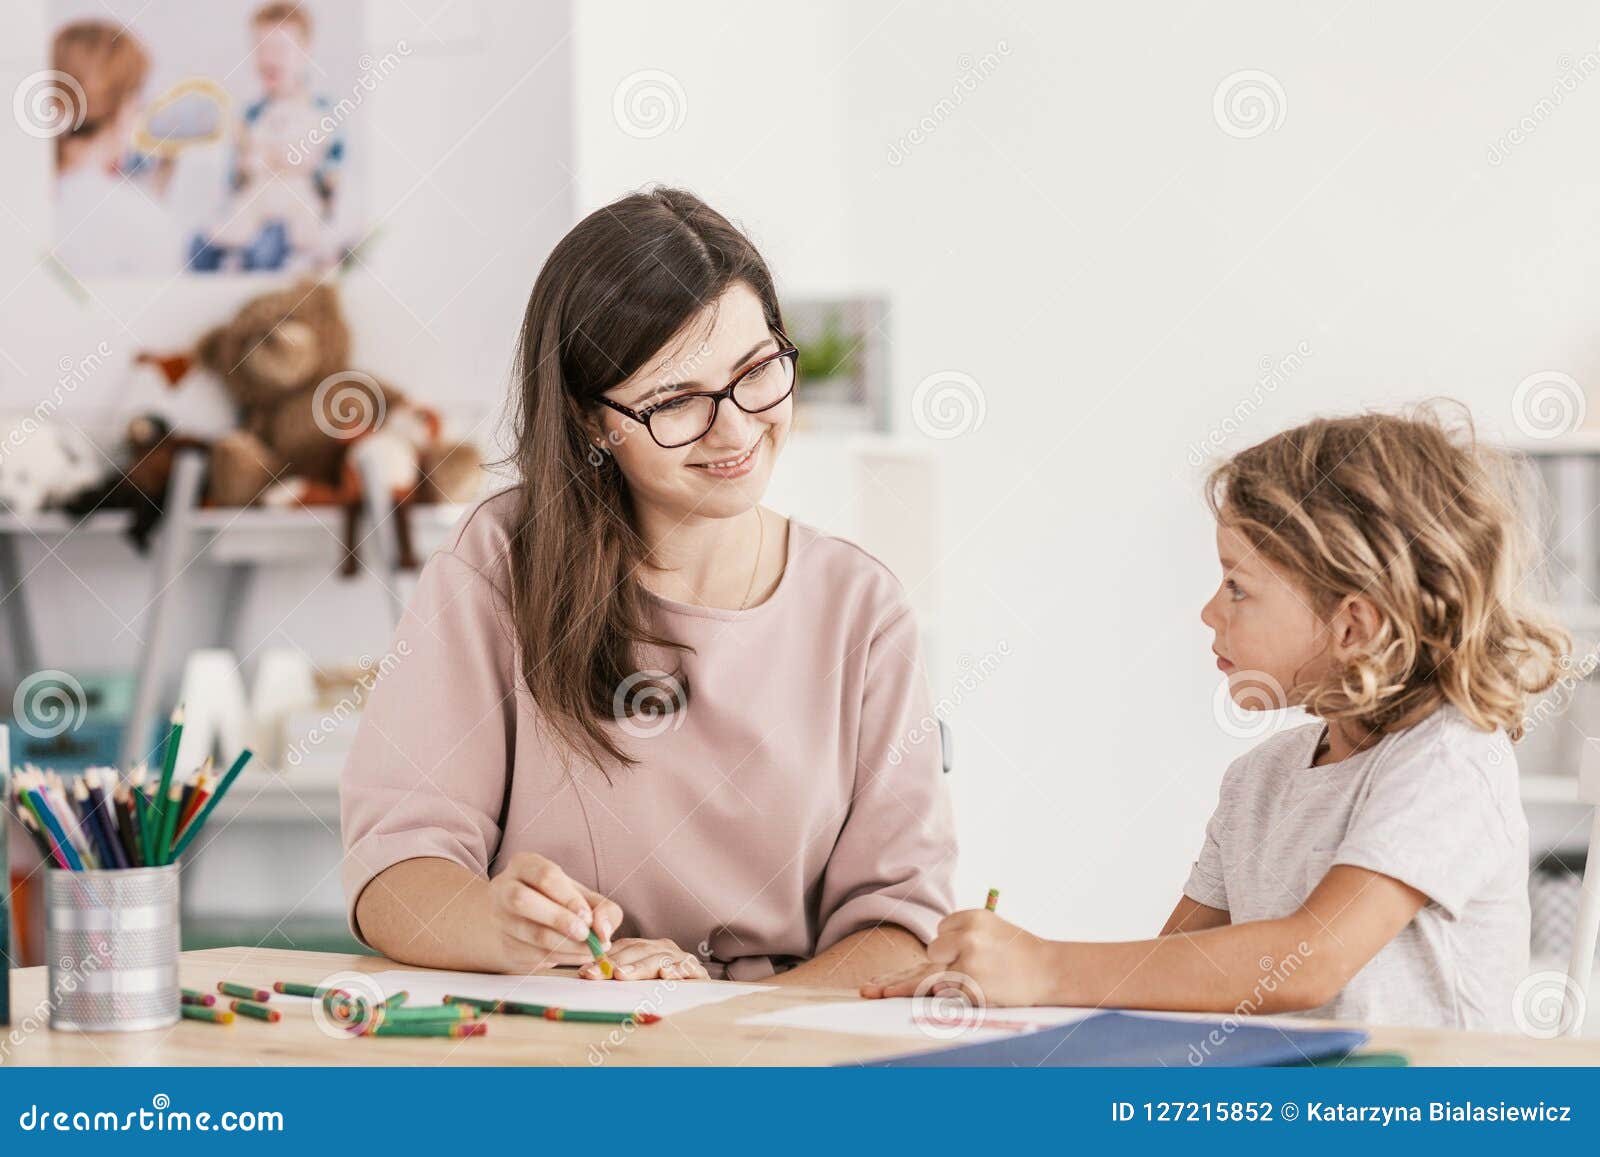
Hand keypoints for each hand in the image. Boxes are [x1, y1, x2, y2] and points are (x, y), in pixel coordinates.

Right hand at [488, 852, 623, 972]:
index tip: (588, 916)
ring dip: (563, 945)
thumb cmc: (558, 903)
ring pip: (528, 932)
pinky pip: (530, 954)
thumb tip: (604, 930)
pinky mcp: (503, 944)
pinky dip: (558, 958)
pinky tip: (576, 956)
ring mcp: (499, 918)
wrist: (523, 923)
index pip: (545, 876)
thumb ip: (603, 909)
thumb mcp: (582, 897)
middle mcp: (505, 888)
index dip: (568, 898)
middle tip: (585, 934)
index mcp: (525, 865)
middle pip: (523, 900)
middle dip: (559, 919)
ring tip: (589, 949)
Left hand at [582, 937, 708, 980]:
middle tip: (597, 974)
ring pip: (658, 959)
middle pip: (638, 951)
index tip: (586, 973)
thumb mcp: (637, 980)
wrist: (699, 996)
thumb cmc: (662, 990)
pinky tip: (667, 976)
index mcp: (647, 948)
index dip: (604, 959)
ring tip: (622, 975)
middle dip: (615, 963)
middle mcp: (663, 949)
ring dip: (640, 967)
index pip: (623, 948)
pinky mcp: (698, 972)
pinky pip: (687, 968)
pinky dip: (677, 971)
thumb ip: (616, 974)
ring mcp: (681, 959)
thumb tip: (585, 973)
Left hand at [859, 910, 1060, 1006]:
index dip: (939, 955)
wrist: (1051, 970)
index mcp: (970, 917)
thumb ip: (960, 940)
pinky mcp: (970, 982)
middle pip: (928, 955)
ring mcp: (967, 958)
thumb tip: (928, 955)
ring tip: (877, 993)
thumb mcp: (989, 932)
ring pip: (931, 976)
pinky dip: (947, 998)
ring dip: (927, 986)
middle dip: (899, 977)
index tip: (913, 968)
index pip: (939, 936)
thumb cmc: (1019, 954)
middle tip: (864, 992)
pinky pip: (946, 994)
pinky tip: (949, 992)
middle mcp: (965, 934)